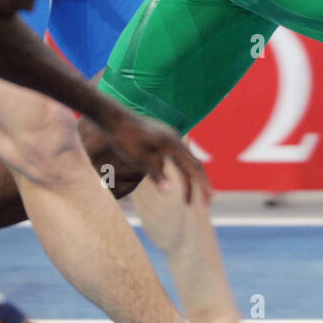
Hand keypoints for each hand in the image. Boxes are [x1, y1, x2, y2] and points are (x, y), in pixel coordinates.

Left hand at [89, 108, 210, 204]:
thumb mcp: (140, 159)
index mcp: (173, 144)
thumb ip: (156, 174)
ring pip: (184, 163)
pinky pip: (175, 159)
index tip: (210, 200)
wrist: (113, 118)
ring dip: (187, 182)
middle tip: (206, 204)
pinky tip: (171, 184)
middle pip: (194, 165)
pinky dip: (178, 173)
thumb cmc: (125, 139)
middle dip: (200, 185)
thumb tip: (169, 191)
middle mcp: (175, 140)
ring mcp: (168, 138)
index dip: (203, 185)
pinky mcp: (161, 139)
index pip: (194, 167)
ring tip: (186, 202)